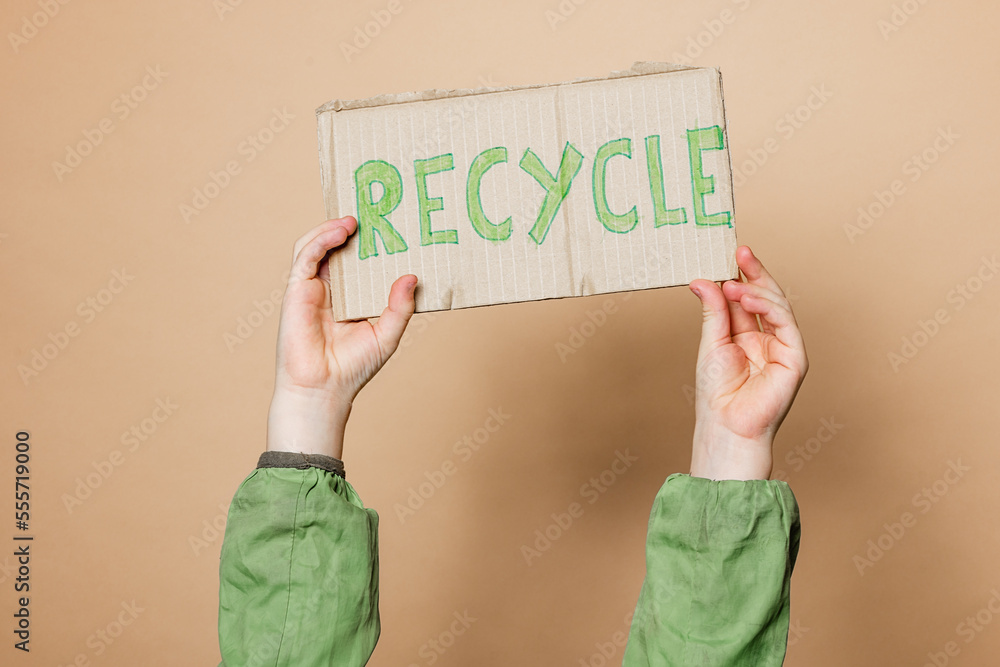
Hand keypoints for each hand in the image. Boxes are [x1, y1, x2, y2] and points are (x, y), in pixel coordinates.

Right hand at [266, 216, 416, 458]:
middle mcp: (331, 290)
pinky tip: (340, 230)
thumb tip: (413, 276)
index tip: (392, 226)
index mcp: (350, 297)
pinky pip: (306, 255)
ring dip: (334, 228)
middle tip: (376, 211)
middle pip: (339, 249)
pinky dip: (321, 239)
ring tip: (357, 218)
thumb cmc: (353, 367)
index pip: (359, 262)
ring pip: (318, 246)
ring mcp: (312, 288)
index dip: (371, 243)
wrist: (323, 389)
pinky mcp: (297, 289)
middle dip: (354, 229)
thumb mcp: (387, 333)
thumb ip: (400, 306)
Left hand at [686, 246, 807, 480]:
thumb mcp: (711, 342)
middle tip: (741, 252)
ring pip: (778, 307)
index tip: (733, 252)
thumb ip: (714, 310)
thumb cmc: (717, 392)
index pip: (748, 297)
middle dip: (755, 273)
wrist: (726, 425)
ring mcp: (784, 347)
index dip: (743, 275)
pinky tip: (750, 298)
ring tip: (735, 283)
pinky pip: (786, 325)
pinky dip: (769, 308)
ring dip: (758, 290)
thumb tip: (705, 279)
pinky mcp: (795, 358)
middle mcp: (768, 338)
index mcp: (747, 334)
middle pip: (766, 297)